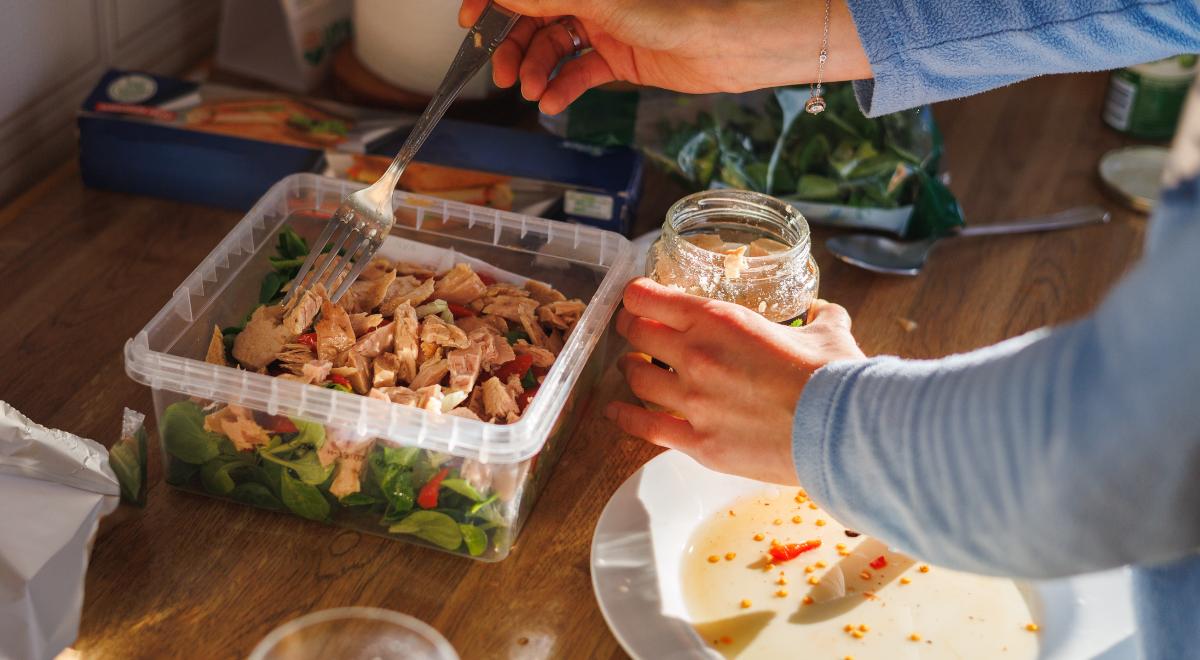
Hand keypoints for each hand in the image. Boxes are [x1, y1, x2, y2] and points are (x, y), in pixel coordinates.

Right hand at [458, 0, 869, 114]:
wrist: (732, 43)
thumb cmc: (679, 9)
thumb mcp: (600, 1)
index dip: (494, 3)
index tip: (468, 23)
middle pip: (533, 18)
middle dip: (512, 44)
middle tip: (499, 71)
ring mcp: (605, 27)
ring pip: (552, 49)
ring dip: (534, 71)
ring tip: (526, 91)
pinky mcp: (620, 59)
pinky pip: (578, 74)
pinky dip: (561, 89)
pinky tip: (550, 103)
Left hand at [607, 278, 865, 485]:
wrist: (840, 430)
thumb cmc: (833, 378)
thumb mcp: (827, 332)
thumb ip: (820, 316)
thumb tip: (824, 312)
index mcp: (718, 320)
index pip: (649, 297)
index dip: (637, 295)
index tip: (638, 298)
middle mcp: (695, 356)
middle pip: (636, 333)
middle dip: (631, 329)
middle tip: (634, 331)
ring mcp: (692, 401)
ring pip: (635, 377)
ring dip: (630, 369)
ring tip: (632, 367)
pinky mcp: (697, 442)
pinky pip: (644, 426)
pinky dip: (625, 417)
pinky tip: (616, 413)